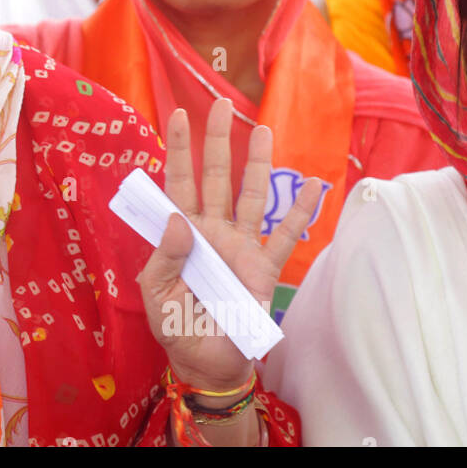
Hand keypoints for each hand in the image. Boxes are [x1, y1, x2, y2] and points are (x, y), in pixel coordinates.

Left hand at [138, 98, 320, 394]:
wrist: (205, 362)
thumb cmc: (174, 325)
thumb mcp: (154, 294)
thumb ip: (164, 258)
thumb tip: (179, 222)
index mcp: (182, 233)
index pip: (177, 182)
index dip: (177, 150)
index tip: (177, 115)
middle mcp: (213, 230)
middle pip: (216, 177)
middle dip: (218, 142)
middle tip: (221, 105)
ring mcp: (241, 246)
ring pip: (251, 196)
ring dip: (258, 164)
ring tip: (263, 130)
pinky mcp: (264, 269)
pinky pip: (285, 236)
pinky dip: (299, 212)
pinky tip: (312, 185)